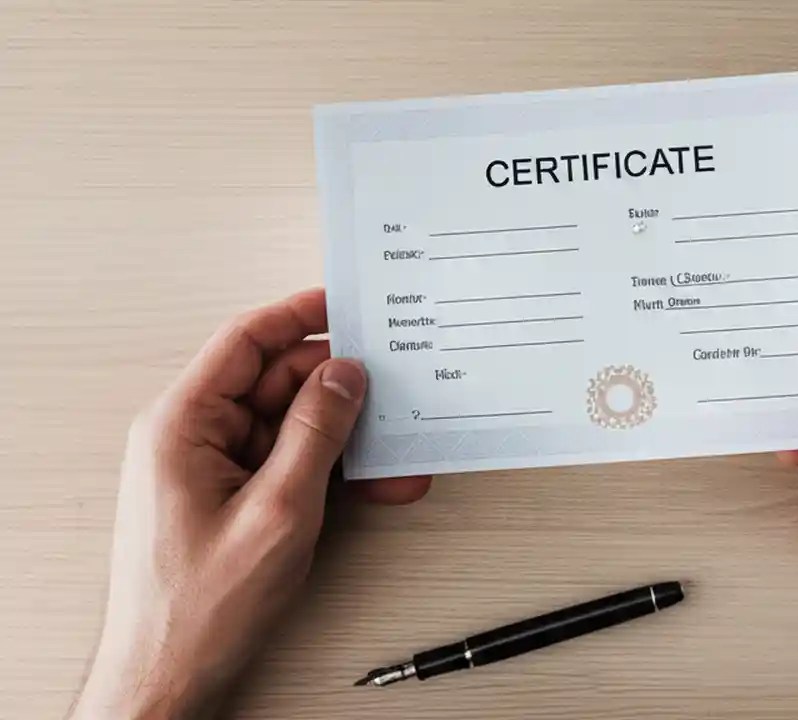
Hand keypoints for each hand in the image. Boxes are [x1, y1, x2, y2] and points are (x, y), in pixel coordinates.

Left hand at [70, 289, 431, 719]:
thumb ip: (315, 433)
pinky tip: (379, 481)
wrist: (170, 675)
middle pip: (275, 383)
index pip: (245, 342)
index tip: (348, 305)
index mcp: (182, 423)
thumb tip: (344, 376)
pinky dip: (333, 471)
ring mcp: (213, 468)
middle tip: (395, 384)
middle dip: (338, 386)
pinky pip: (290, 464)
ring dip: (346, 436)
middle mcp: (193, 436)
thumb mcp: (278, 510)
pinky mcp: (234, 497)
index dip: (299, 316)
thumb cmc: (200, 607)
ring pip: (291, 426)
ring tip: (399, 445)